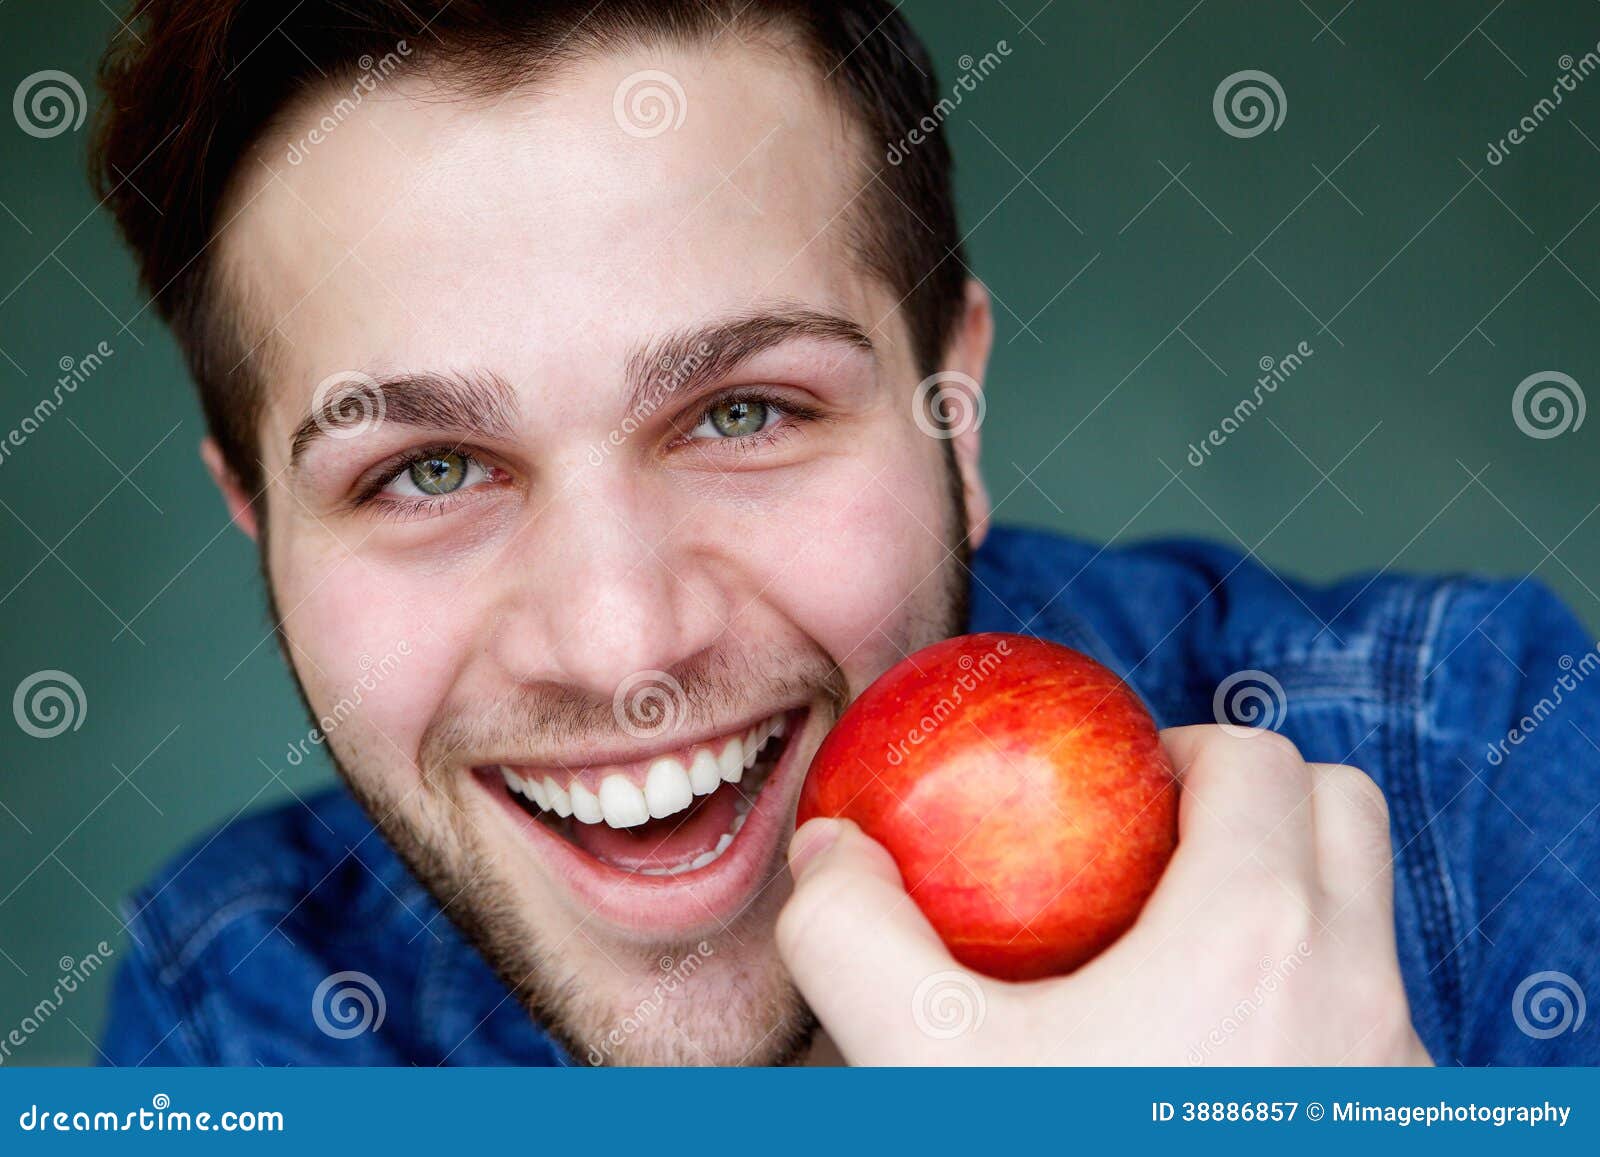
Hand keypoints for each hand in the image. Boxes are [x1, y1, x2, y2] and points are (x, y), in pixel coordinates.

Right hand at [777, 724, 1432, 1064]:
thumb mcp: (923, 1068)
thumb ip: (852, 938)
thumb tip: (828, 855)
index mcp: (1257, 933)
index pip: (1253, 759)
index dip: (1176, 751)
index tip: (1108, 798)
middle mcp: (1356, 990)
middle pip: (1340, 809)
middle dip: (1248, 800)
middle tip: (1144, 851)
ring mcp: (1392, 1071)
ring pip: (1367, 913)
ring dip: (1287, 891)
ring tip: (1170, 949)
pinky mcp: (1394, 1129)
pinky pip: (1370, 1011)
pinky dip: (1307, 988)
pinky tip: (1204, 1056)